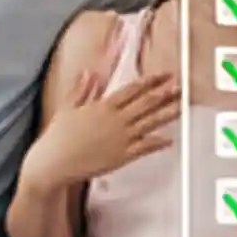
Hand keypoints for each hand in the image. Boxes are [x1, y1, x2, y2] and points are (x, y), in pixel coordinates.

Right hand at [22, 72, 179, 189]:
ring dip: (168, 114)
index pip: (133, 89)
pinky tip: (169, 140)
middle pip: (146, 104)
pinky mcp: (121, 156)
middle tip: (180, 86)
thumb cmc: (58, 137)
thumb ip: (81, 89)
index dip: (151, 81)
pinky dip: (158, 143)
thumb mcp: (68, 108)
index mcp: (103, 106)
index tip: (164, 75)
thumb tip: (89, 72)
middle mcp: (115, 121)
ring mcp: (120, 139)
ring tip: (182, 106)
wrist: (54, 163)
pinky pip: (144, 148)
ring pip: (150, 124)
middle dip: (165, 93)